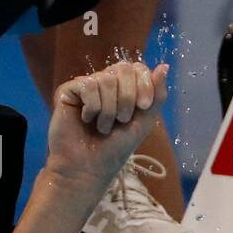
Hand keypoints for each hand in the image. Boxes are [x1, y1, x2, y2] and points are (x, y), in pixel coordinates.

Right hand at [44, 61, 169, 199]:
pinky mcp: (69, 90)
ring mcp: (86, 85)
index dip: (144, 84)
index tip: (144, 106)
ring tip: (103, 127)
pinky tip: (87, 119)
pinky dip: (93, 107)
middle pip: (123, 69)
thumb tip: (164, 66)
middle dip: (128, 97)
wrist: (89, 167)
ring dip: (110, 109)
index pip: (137, 68)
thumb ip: (157, 95)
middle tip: (122, 120)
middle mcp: (105, 83)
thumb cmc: (116, 148)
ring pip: (106, 79)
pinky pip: (88, 85)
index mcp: (123, 88)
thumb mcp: (144, 122)